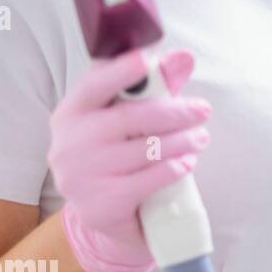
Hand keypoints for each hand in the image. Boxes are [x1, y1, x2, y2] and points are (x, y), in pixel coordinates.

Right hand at [49, 48, 210, 271]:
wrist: (101, 213)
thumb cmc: (116, 153)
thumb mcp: (127, 119)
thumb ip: (155, 87)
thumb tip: (185, 58)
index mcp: (71, 113)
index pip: (94, 85)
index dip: (120, 71)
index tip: (147, 60)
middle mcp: (69, 143)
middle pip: (130, 118)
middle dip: (174, 111)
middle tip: (203, 110)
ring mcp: (81, 176)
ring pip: (144, 149)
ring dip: (182, 141)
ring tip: (201, 138)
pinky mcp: (100, 205)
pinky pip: (147, 181)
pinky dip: (174, 168)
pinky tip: (188, 162)